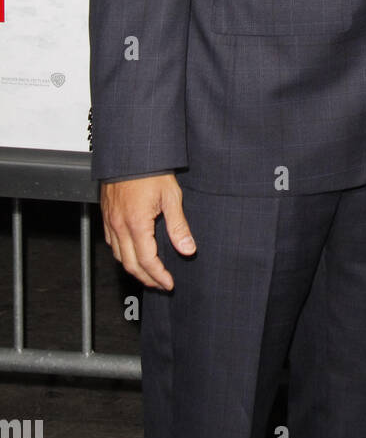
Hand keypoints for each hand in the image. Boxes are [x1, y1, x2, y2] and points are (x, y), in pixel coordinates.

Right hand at [101, 174, 195, 289]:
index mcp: (136, 224)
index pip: (147, 261)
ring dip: (134, 269)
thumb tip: (188, 249)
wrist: (130, 153)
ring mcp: (110, 221)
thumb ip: (179, 226)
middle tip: (160, 284)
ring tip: (149, 274)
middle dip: (146, 278)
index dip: (158, 276)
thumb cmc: (151, 171)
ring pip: (118, 256)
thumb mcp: (171, 196)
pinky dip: (122, 254)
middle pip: (130, 264)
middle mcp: (119, 226)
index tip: (169, 283)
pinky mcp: (106, 216)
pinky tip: (133, 253)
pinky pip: (111, 243)